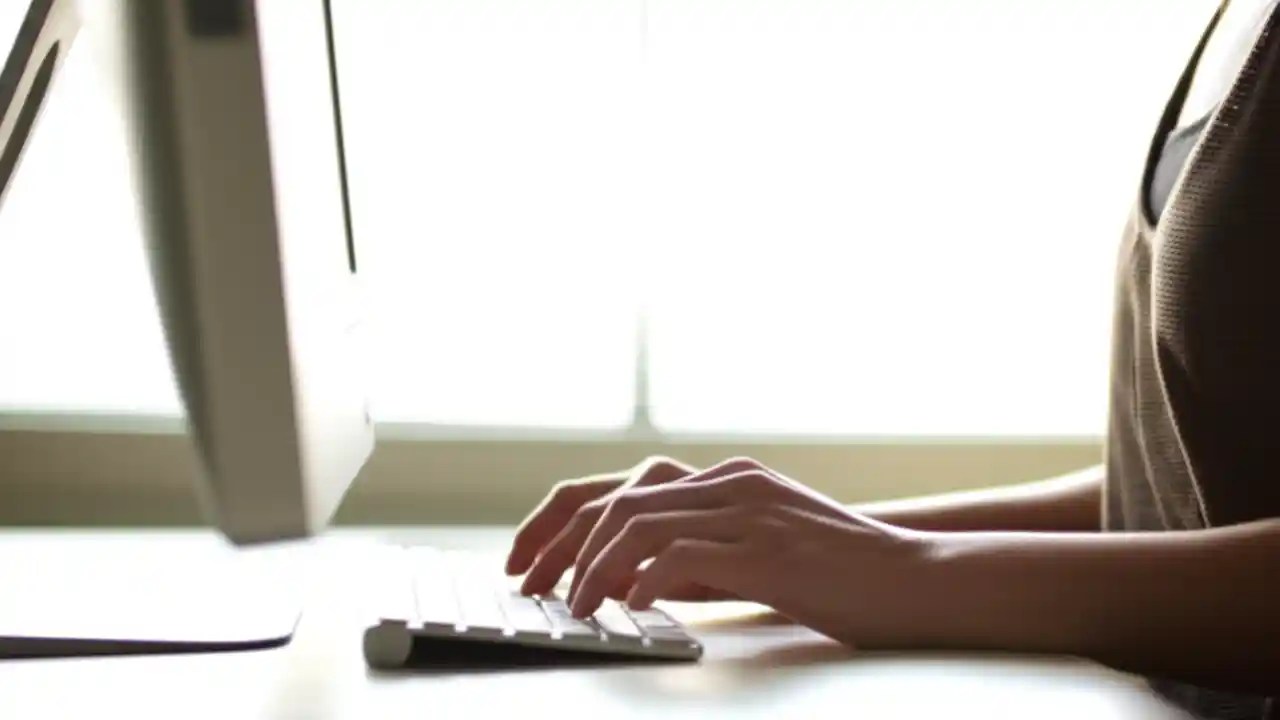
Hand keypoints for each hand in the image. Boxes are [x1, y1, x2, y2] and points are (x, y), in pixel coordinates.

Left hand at [560, 457, 936, 646]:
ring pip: (638, 523)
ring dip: (593, 568)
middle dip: (560, 545)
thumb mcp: (759, 547)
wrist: (913, 578)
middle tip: (531, 588)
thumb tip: (631, 578)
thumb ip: (701, 550)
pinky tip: (629, 609)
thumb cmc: (838, 573)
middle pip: (616, 500)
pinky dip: (642, 581)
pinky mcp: (765, 549)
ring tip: (575, 608)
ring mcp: (748, 511)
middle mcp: (729, 482)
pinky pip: (681, 556)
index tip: (528, 560)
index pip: (621, 487)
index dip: (562, 521)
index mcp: (725, 477)